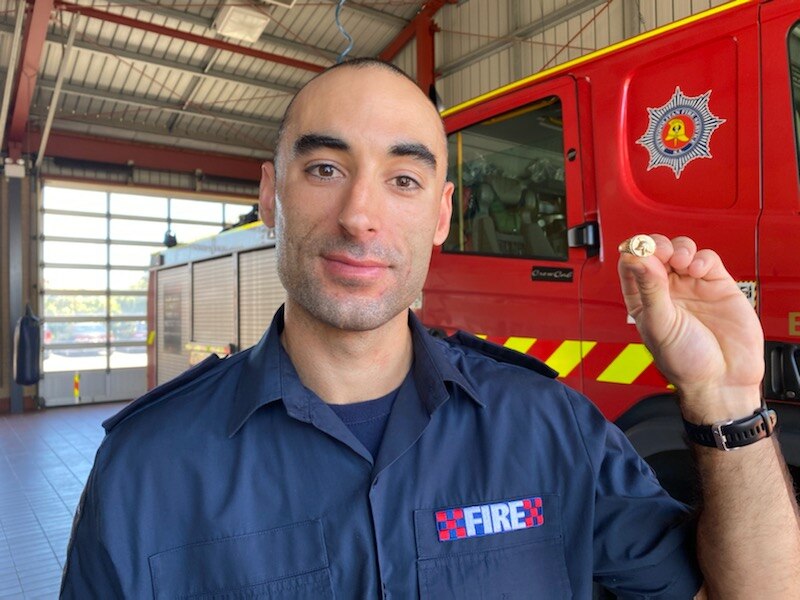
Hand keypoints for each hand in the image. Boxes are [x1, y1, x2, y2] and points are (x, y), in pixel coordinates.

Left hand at [617, 234, 763, 422]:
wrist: (723, 380)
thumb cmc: (685, 363)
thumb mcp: (659, 324)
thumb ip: (650, 289)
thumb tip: (636, 258)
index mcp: (643, 300)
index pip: (632, 265)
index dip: (634, 252)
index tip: (637, 249)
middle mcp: (666, 290)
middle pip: (656, 252)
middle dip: (657, 245)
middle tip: (661, 250)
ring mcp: (692, 286)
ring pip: (681, 250)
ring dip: (679, 248)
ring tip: (681, 260)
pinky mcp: (718, 286)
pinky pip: (707, 260)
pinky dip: (702, 258)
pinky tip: (698, 270)